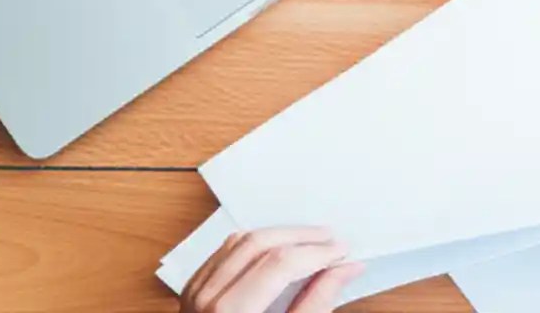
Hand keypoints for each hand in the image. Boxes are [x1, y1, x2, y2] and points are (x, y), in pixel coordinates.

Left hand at [180, 227, 364, 312]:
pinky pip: (226, 251)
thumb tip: (346, 269)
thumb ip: (316, 304)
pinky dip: (256, 244)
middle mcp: (208, 297)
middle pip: (260, 243)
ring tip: (310, 243)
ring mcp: (197, 291)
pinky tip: (278, 250)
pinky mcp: (194, 288)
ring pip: (242, 240)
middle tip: (332, 242)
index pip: (280, 263)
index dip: (317, 252)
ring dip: (280, 235)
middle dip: (302, 237)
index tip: (343, 252)